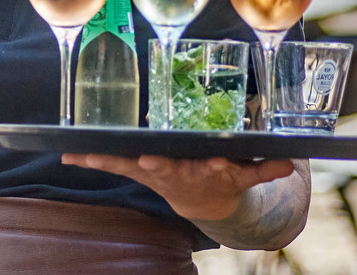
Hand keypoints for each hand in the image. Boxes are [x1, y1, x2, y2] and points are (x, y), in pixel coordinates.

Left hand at [61, 153, 295, 222]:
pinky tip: (66, 155)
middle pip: (164, 168)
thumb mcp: (243, 177)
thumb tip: (290, 163)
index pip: (204, 168)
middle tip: (147, 161)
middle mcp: (175, 171)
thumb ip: (263, 168)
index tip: (202, 164)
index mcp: (202, 171)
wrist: (200, 199)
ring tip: (81, 155)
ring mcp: (154, 171)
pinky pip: (111, 161)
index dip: (203, 167)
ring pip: (128, 164)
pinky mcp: (138, 168)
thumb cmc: (220, 177)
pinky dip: (90, 158)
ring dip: (107, 160)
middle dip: (156, 165)